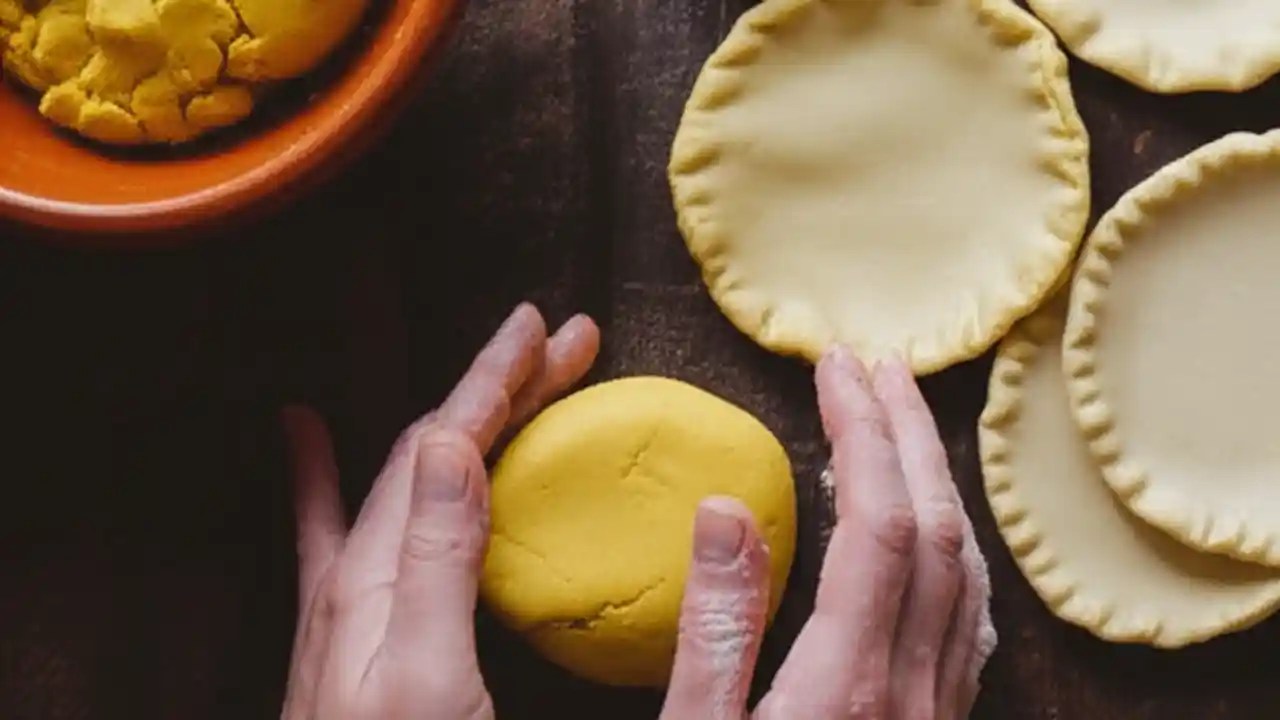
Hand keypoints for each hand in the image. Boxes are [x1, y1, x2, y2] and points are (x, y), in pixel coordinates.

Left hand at [278, 304, 599, 719]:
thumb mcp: (426, 681)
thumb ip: (437, 564)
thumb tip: (451, 448)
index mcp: (382, 575)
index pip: (444, 446)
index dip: (499, 381)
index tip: (549, 332)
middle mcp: (357, 573)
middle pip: (432, 450)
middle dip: (498, 387)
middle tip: (561, 342)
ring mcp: (348, 601)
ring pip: (410, 478)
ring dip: (457, 420)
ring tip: (489, 377)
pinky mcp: (350, 634)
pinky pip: (332, 529)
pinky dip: (320, 473)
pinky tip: (301, 432)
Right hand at [659, 347, 996, 719]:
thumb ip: (715, 631)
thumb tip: (724, 510)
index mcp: (848, 684)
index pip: (879, 525)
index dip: (863, 431)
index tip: (837, 369)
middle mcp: (913, 690)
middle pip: (938, 533)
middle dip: (910, 435)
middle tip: (882, 369)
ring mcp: (938, 711)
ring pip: (968, 571)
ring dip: (939, 483)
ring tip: (907, 425)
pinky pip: (971, 619)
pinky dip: (958, 551)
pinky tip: (938, 534)